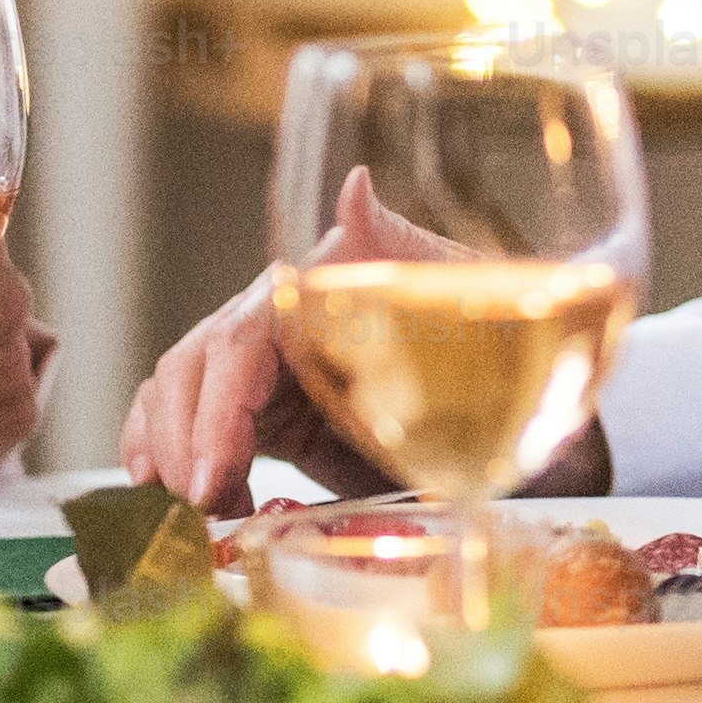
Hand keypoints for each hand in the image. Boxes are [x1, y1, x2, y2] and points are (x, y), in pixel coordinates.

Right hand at [111, 174, 604, 510]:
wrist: (535, 405)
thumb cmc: (511, 347)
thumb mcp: (473, 303)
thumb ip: (408, 253)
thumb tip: (353, 187)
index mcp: (324, 290)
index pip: (241, 341)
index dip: (217, 409)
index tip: (214, 475)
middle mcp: (284, 320)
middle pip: (195, 367)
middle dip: (184, 443)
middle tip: (199, 513)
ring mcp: (271, 366)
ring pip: (179, 391)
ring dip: (169, 452)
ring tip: (190, 515)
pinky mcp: (271, 411)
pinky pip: (193, 420)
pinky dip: (166, 452)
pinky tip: (172, 496)